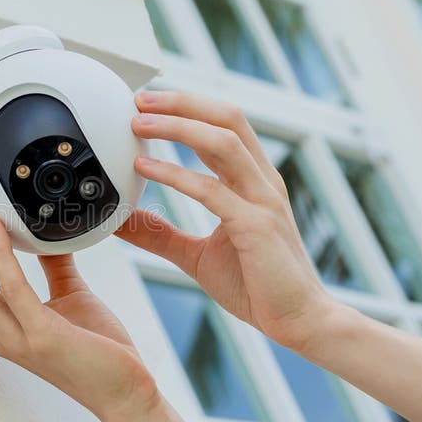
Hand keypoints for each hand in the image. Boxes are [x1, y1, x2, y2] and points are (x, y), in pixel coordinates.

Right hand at [0, 183, 159, 421]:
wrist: (127, 393)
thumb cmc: (99, 352)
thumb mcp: (70, 295)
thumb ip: (52, 266)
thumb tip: (46, 233)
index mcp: (0, 324)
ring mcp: (17, 337)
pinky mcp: (43, 336)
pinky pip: (12, 289)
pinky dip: (0, 254)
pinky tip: (0, 226)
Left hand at [117, 91, 334, 352]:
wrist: (298, 322)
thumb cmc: (256, 286)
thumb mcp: (196, 255)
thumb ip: (161, 235)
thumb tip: (123, 220)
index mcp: (253, 182)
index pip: (223, 126)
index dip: (188, 107)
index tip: (149, 102)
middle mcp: (262, 182)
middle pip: (227, 118)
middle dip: (182, 102)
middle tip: (139, 99)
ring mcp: (263, 200)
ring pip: (223, 141)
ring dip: (177, 125)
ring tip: (139, 122)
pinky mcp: (256, 226)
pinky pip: (212, 190)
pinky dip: (175, 174)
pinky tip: (143, 168)